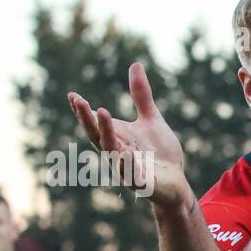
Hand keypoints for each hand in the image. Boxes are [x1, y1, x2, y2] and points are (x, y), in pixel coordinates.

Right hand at [68, 62, 189, 208]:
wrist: (177, 183)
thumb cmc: (161, 153)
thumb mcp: (151, 119)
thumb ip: (141, 96)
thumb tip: (136, 65)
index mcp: (117, 138)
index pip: (95, 123)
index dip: (83, 111)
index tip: (72, 95)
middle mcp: (117, 153)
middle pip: (98, 135)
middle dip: (88, 118)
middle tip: (79, 100)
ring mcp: (128, 170)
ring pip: (113, 153)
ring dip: (107, 134)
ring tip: (103, 113)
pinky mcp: (143, 185)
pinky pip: (133, 176)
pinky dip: (128, 165)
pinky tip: (127, 153)